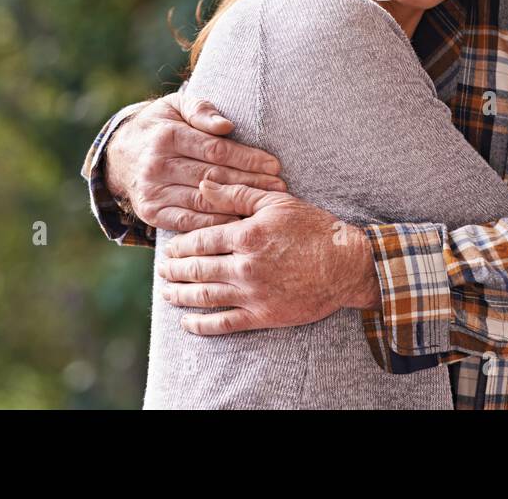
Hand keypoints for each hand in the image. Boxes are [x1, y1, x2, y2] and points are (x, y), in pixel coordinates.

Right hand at [104, 91, 285, 232]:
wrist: (120, 154)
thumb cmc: (160, 125)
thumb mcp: (175, 106)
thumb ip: (200, 109)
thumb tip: (226, 126)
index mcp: (166, 136)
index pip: (215, 151)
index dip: (247, 159)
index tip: (274, 165)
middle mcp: (156, 165)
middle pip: (213, 177)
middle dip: (249, 183)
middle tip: (278, 187)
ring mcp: (152, 191)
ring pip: (203, 201)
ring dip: (236, 205)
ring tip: (264, 206)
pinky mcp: (150, 212)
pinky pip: (187, 221)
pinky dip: (213, 223)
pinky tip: (236, 221)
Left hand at [157, 181, 380, 334]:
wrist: (346, 265)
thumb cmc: (314, 228)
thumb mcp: (276, 201)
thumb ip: (237, 192)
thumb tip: (204, 184)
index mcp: (245, 235)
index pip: (200, 240)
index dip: (180, 245)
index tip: (169, 247)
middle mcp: (244, 266)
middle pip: (196, 269)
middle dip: (174, 270)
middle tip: (161, 270)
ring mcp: (252, 294)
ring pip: (204, 296)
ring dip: (180, 295)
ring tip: (166, 293)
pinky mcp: (263, 316)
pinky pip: (224, 323)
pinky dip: (201, 325)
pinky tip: (186, 322)